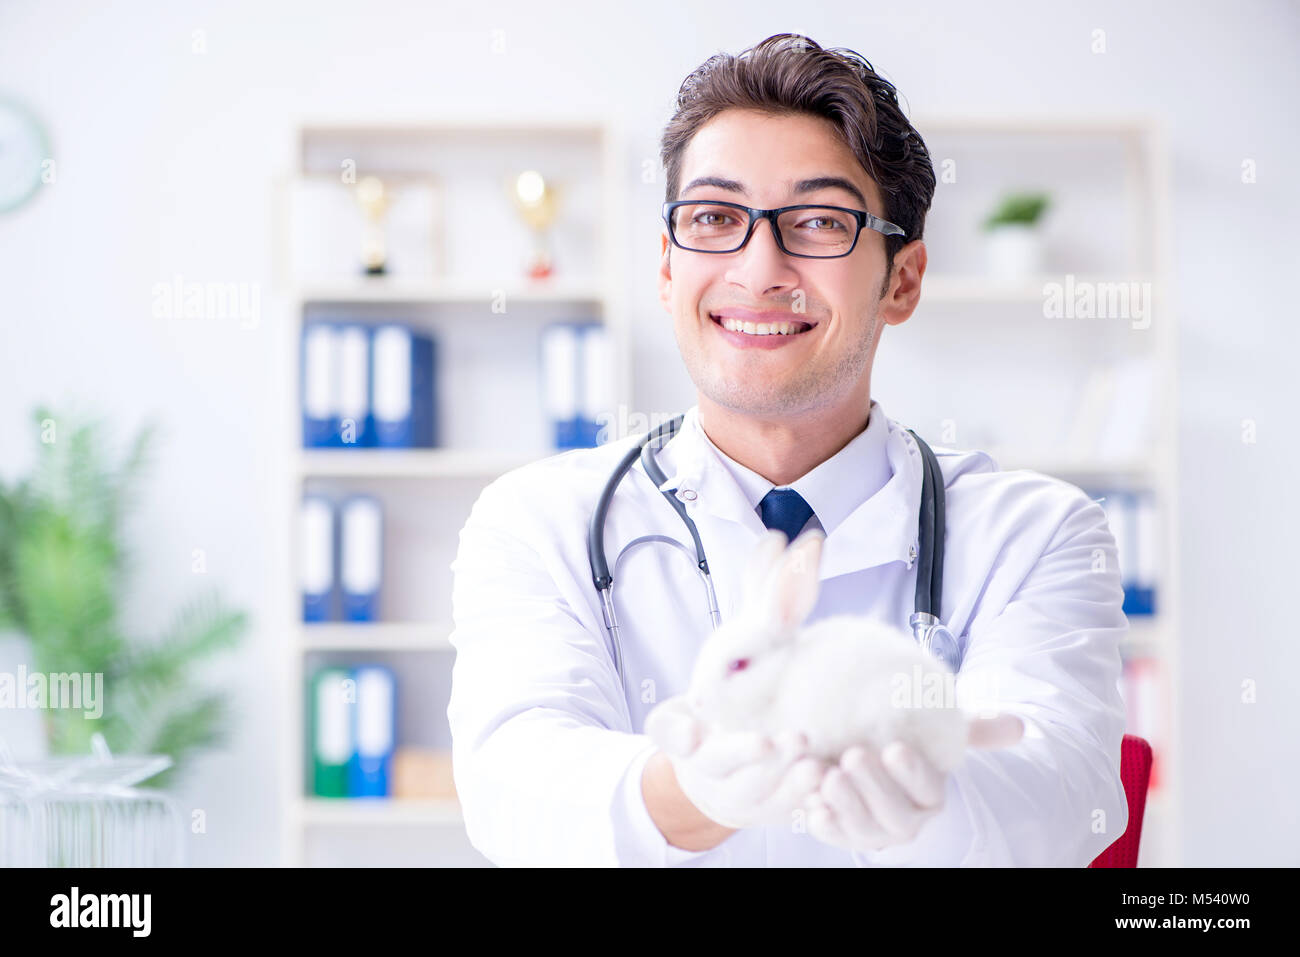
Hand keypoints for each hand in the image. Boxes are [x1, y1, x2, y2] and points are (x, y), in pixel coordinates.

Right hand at [645, 694, 827, 829]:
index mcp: (698, 764)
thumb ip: (671, 728)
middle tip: (801, 740)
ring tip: (819, 767)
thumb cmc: (695, 726)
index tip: (764, 741)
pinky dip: (811, 803)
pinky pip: (792, 813)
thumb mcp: (669, 723)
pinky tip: (830, 787)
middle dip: (776, 765)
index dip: (740, 753)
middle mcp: (723, 791)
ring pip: (772, 804)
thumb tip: (691, 735)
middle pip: (749, 784)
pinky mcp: (773, 811)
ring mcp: (750, 805)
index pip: (716, 759)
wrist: (706, 766)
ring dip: (797, 787)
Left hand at [804, 713, 1024, 852]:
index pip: (928, 789)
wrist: (871, 764)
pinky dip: (823, 823)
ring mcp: (873, 831)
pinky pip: (833, 836)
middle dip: (874, 788)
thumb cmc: (907, 743)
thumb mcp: (939, 733)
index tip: (896, 748)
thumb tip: (1020, 727)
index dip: (913, 773)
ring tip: (825, 776)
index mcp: (930, 795)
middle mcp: (905, 819)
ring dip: (845, 806)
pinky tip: (809, 806)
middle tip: (853, 757)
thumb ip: (974, 729)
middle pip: (896, 815)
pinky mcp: (843, 832)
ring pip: (864, 829)